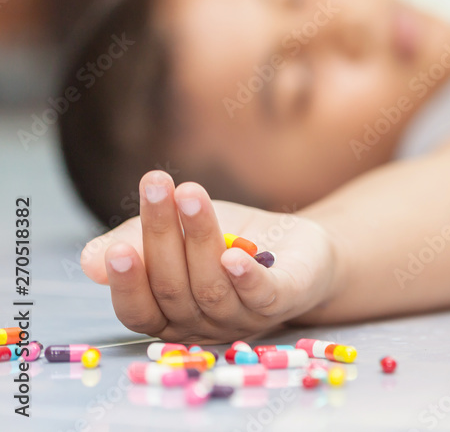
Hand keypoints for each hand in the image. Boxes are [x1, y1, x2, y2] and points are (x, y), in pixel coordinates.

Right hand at [80, 170, 338, 342]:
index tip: (118, 247)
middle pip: (173, 288)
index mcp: (171, 316)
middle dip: (161, 234)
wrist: (298, 246)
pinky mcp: (283, 300)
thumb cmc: (227, 240)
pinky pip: (261, 294)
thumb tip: (90, 260)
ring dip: (198, 237)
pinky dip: (245, 277)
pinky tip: (233, 254)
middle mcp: (203, 325)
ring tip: (190, 193)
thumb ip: (133, 244)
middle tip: (156, 185)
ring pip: (211, 285)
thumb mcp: (177, 235)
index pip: (139, 310)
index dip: (126, 282)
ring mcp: (244, 317)